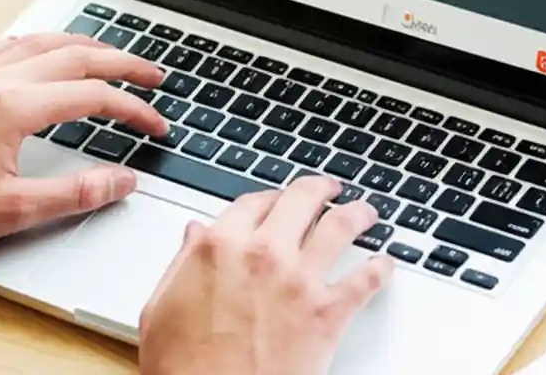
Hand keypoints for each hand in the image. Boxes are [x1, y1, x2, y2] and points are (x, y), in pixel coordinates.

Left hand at [0, 33, 166, 253]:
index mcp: (14, 108)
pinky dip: (29, 43)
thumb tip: (121, 181)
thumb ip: (76, 193)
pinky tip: (32, 49)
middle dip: (122, 61)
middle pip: (74, 55)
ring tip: (106, 51)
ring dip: (80, 43)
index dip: (134, 108)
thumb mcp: (13, 211)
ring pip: (37, 41)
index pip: (93, 96)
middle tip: (152, 73)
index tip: (155, 124)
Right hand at [138, 176, 393, 374]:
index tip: (276, 201)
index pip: (253, 202)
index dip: (269, 198)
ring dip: (358, 214)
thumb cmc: (182, 367)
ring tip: (365, 213)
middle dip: (319, 189)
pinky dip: (381, 268)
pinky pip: (366, 280)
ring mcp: (299, 281)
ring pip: (341, 226)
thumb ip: (182, 263)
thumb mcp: (161, 308)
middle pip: (302, 200)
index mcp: (219, 247)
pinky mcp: (328, 313)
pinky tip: (384, 265)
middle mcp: (263, 253)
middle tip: (329, 190)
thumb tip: (195, 235)